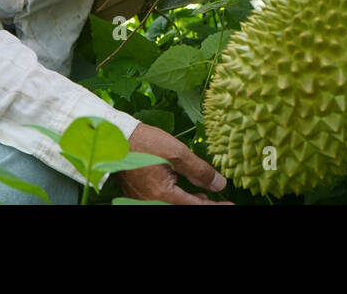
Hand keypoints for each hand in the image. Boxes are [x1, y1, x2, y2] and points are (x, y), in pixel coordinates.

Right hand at [115, 123, 233, 204]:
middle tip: (218, 200)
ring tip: (204, 195)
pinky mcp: (139, 196)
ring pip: (174, 205)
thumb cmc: (145, 142)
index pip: (197, 207)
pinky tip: (184, 191)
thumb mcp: (177, 152)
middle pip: (185, 208)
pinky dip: (177, 199)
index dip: (216, 206)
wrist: (115, 137)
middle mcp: (153, 203)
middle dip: (203, 205)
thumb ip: (200, 171)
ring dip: (191, 202)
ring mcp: (144, 200)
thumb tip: (219, 184)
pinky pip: (163, 202)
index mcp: (163, 195)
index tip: (230, 204)